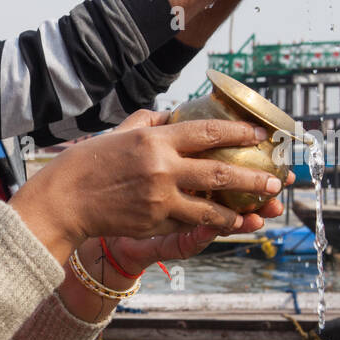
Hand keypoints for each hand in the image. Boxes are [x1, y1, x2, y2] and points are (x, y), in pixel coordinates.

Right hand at [11, 108, 284, 266]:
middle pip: (219, 172)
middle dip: (252, 177)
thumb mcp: (117, 134)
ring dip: (240, 208)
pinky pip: (190, 221)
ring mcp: (159, 197)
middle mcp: (161, 167)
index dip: (238, 133)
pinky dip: (212, 223)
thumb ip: (146, 123)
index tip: (260, 136)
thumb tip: (169, 115)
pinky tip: (229, 223)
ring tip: (263, 207)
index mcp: (155, 139)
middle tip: (275, 179)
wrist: (64, 200)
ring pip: (211, 205)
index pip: (207, 132)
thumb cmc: (87, 164)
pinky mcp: (153, 220)